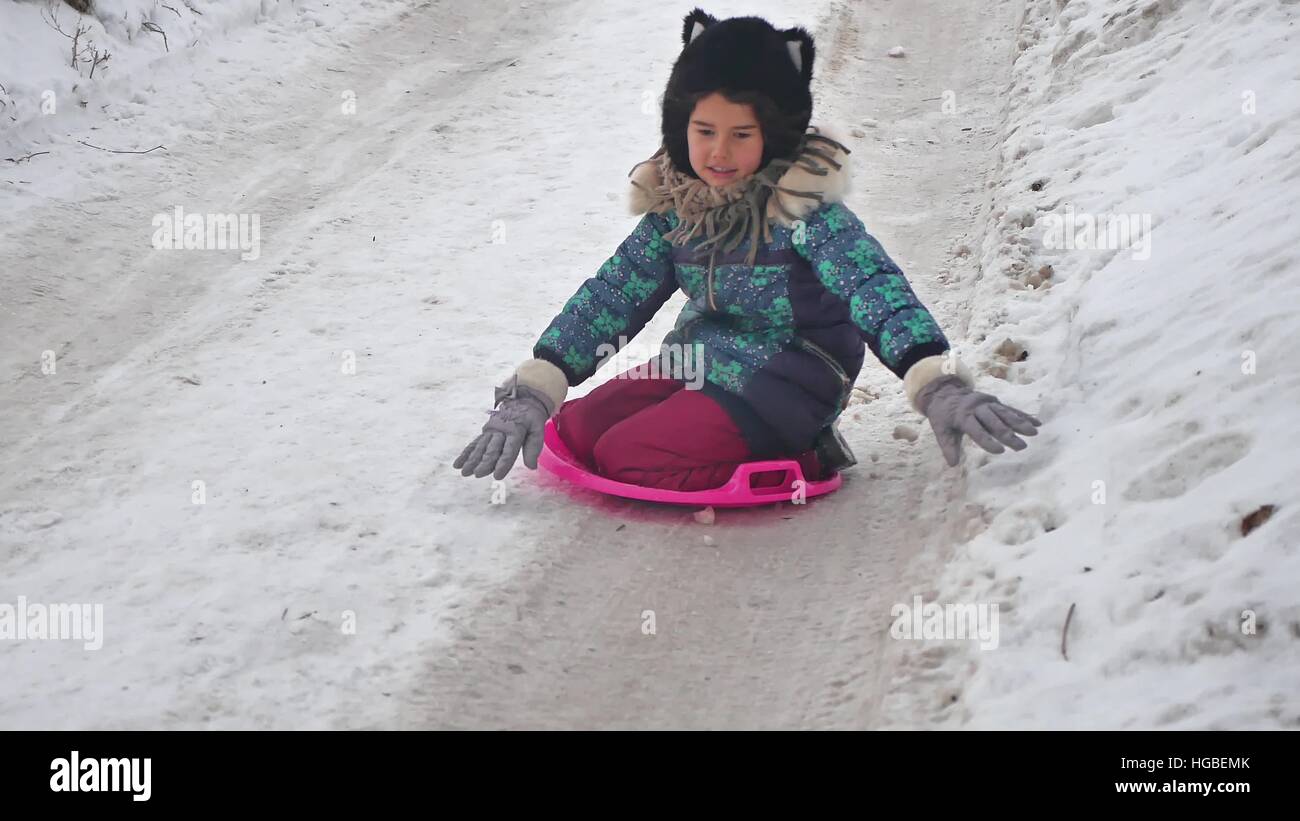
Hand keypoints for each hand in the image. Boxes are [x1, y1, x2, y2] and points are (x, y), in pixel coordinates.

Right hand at [453, 375, 554, 479]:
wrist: (520, 399)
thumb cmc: (530, 418)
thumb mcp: (538, 428)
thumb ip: (534, 447)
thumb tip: (531, 467)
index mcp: (516, 430)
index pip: (509, 450)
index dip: (503, 463)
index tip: (497, 476)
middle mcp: (501, 431)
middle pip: (492, 449)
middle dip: (484, 462)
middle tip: (477, 474)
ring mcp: (491, 431)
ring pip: (481, 447)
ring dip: (472, 460)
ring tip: (464, 472)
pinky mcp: (485, 431)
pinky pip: (475, 443)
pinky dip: (466, 453)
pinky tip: (458, 463)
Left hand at [915, 375, 1041, 466]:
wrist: (945, 392)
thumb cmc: (943, 415)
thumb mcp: (940, 430)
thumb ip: (948, 447)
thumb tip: (953, 464)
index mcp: (963, 416)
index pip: (977, 430)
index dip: (988, 441)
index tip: (1001, 451)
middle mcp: (978, 408)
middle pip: (995, 422)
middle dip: (1009, 434)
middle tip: (1022, 446)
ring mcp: (988, 403)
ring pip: (1005, 414)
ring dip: (1020, 423)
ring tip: (1033, 432)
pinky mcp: (996, 402)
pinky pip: (1011, 409)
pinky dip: (1024, 415)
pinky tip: (1036, 422)